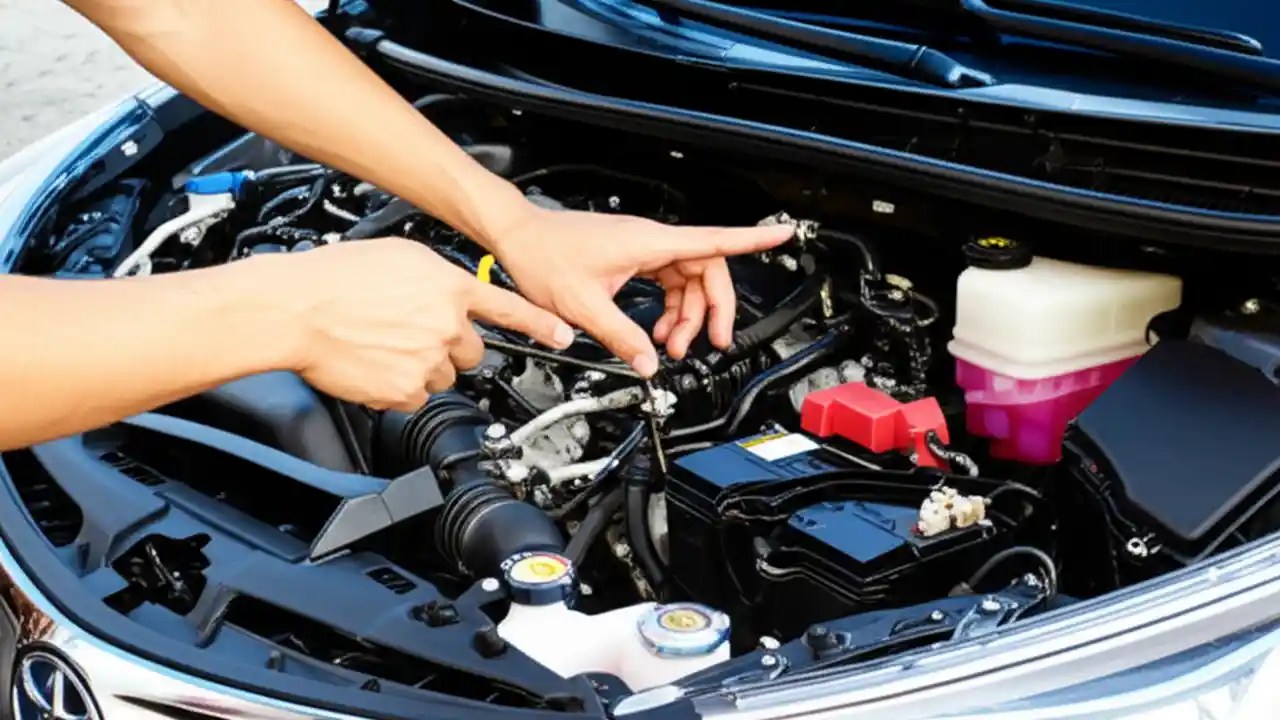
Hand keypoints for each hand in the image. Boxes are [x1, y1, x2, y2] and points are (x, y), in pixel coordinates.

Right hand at [261, 238, 572, 410]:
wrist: (297, 309)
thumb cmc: (336, 278)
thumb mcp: (398, 257)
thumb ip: (437, 278)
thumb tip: (450, 291)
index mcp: (448, 286)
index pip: (508, 308)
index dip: (540, 324)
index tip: (563, 335)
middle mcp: (446, 324)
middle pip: (472, 351)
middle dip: (450, 346)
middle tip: (414, 334)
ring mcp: (429, 360)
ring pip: (444, 375)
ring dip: (424, 366)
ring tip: (386, 346)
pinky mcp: (406, 390)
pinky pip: (415, 396)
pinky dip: (399, 387)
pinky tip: (375, 364)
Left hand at [491, 207, 793, 375]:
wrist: (518, 236)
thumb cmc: (543, 254)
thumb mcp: (583, 307)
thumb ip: (621, 337)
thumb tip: (647, 364)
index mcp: (650, 243)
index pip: (715, 240)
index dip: (754, 239)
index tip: (784, 234)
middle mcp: (652, 241)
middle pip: (707, 271)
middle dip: (713, 309)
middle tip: (711, 342)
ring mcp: (644, 247)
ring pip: (688, 280)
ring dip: (687, 315)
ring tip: (671, 346)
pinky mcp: (634, 256)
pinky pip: (668, 281)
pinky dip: (670, 308)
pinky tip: (656, 331)